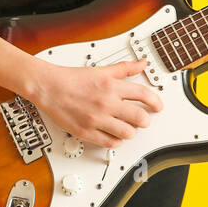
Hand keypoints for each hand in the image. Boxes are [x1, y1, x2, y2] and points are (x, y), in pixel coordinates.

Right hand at [32, 61, 162, 148]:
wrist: (49, 87)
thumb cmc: (73, 79)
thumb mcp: (102, 69)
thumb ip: (124, 68)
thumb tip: (142, 63)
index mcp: (112, 86)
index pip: (143, 94)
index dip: (156, 101)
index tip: (158, 106)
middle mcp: (106, 103)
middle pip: (140, 117)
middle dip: (146, 119)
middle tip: (144, 119)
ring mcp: (97, 119)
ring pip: (128, 133)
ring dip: (131, 131)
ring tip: (128, 127)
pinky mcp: (87, 132)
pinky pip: (110, 143)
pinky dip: (116, 141)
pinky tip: (114, 135)